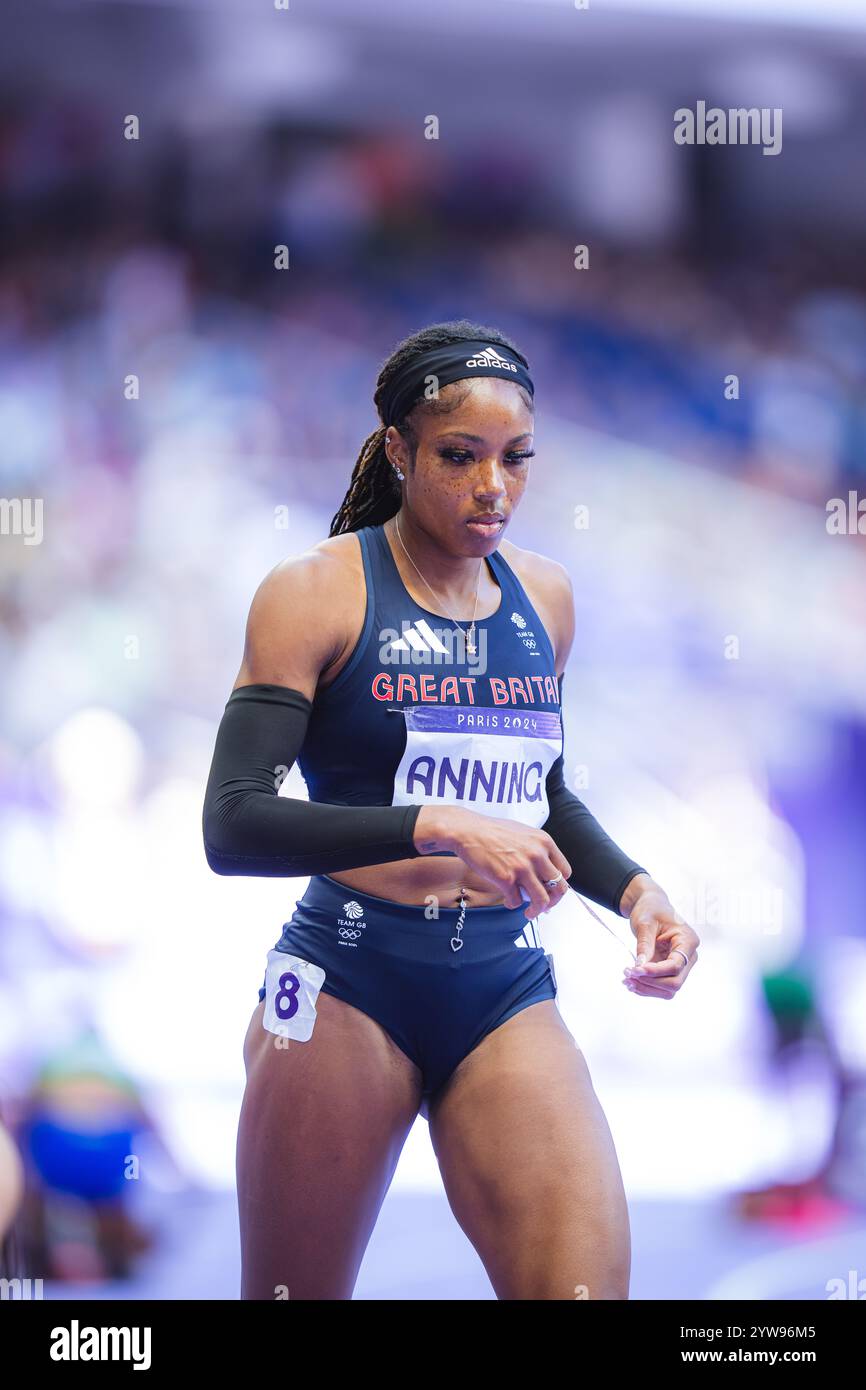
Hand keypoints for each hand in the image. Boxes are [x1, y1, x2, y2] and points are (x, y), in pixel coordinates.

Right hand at [413, 805, 571, 919]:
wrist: (468, 830)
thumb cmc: (492, 832)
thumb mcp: (523, 833)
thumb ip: (537, 850)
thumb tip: (544, 873)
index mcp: (544, 842)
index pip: (565, 871)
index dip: (559, 884)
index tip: (551, 890)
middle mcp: (537, 854)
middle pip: (559, 888)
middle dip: (553, 901)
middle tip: (544, 906)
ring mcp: (522, 867)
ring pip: (542, 900)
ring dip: (537, 911)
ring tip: (530, 913)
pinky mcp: (506, 878)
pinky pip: (517, 901)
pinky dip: (513, 904)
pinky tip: (508, 900)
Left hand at [622, 883, 699, 999]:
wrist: (650, 907)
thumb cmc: (650, 910)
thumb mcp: (645, 924)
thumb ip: (644, 945)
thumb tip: (639, 968)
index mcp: (688, 941)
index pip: (676, 965)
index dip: (655, 971)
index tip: (634, 969)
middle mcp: (689, 956)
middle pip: (675, 982)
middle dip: (650, 982)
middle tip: (627, 974)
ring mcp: (681, 966)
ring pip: (669, 990)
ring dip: (647, 989)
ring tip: (627, 980)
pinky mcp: (669, 971)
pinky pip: (661, 987)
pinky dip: (646, 988)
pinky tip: (631, 982)